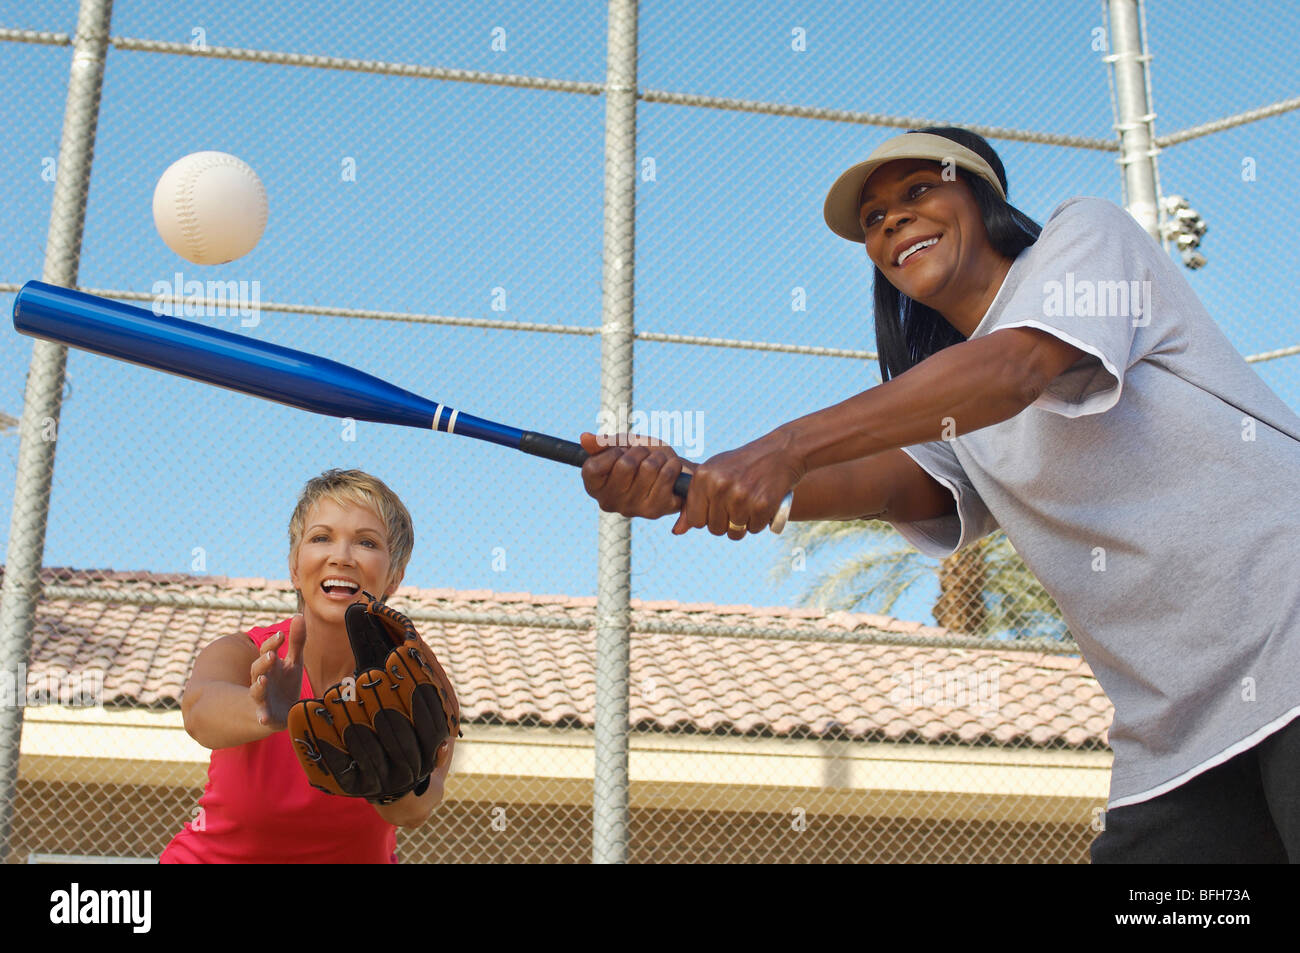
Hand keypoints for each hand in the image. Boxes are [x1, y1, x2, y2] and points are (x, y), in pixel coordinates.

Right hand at [249, 613, 305, 731]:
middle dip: (264, 661)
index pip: (267, 650)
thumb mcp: (294, 661)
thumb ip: (297, 641)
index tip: (282, 635)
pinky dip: (262, 716)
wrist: (281, 710)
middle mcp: (262, 679)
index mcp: (270, 665)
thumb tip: (299, 615)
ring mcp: (262, 697)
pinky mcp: (266, 714)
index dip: (273, 643)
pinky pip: (262, 715)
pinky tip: (263, 718)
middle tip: (271, 655)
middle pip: (258, 668)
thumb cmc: (286, 682)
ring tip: (263, 680)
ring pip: (257, 690)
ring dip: (259, 685)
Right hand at [579, 432, 692, 519]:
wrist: (674, 472)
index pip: (593, 467)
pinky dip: (672, 465)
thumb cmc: (644, 457)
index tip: (622, 452)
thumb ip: (603, 443)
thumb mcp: (622, 444)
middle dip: (639, 451)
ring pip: (649, 467)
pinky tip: (670, 471)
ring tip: (658, 463)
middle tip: (644, 456)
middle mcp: (609, 503)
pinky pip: (666, 476)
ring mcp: (632, 509)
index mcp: (595, 487)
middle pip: (625, 465)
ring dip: (658, 457)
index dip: (613, 451)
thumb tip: (584, 437)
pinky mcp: (655, 511)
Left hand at [672, 432, 804, 538]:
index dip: (707, 518)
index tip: (718, 507)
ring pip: (734, 532)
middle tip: (738, 505)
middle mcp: (719, 486)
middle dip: (726, 523)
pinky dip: (759, 523)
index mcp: (703, 477)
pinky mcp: (762, 504)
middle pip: (715, 528)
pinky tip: (762, 505)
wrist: (780, 452)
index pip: (695, 519)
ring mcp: (741, 496)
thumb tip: (677, 531)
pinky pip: (754, 529)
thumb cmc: (743, 465)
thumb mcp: (714, 473)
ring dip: (743, 524)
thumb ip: (694, 500)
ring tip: (750, 504)